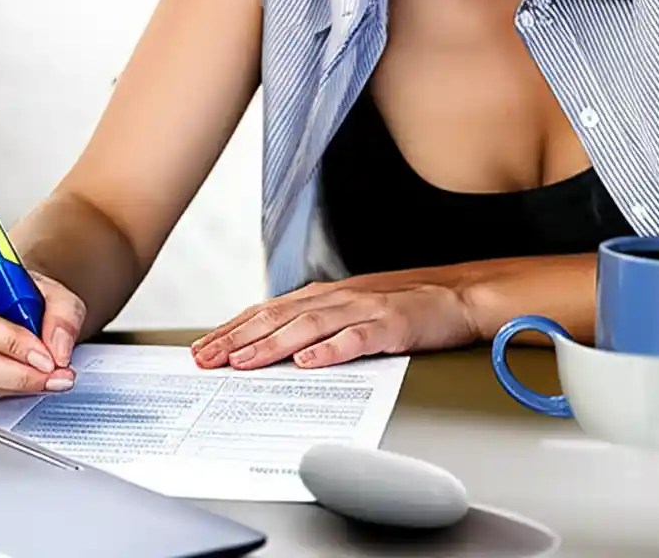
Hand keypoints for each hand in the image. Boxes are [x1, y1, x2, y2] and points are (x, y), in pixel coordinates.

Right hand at [0, 263, 85, 399]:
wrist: (3, 297)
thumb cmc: (17, 292)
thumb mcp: (52, 292)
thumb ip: (63, 315)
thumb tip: (57, 349)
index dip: (13, 347)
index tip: (46, 359)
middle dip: (17, 375)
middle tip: (51, 376)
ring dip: (11, 386)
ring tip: (40, 378)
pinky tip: (15, 378)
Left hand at [189, 275, 480, 369]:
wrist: (456, 295)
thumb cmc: (400, 307)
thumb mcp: (347, 311)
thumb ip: (311, 324)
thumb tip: (267, 346)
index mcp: (321, 297)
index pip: (265, 312)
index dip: (231, 330)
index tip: (201, 348)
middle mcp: (335, 299)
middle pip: (275, 318)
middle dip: (236, 339)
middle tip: (206, 359)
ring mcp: (361, 310)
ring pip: (306, 327)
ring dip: (270, 345)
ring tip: (243, 362)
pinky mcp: (389, 326)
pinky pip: (355, 339)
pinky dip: (329, 350)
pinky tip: (307, 363)